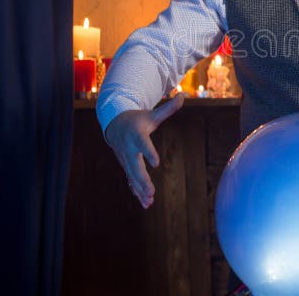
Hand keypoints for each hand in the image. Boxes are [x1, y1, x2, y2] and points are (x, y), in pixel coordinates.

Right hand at [104, 93, 184, 208]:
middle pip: (136, 166)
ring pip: (132, 176)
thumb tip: (184, 95)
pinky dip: (136, 191)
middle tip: (151, 192)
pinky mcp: (126, 165)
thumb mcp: (152, 114)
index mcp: (137, 135)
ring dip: (140, 189)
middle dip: (143, 180)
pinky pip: (130, 180)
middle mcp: (129, 149)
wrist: (114, 123)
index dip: (149, 153)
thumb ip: (169, 108)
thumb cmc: (138, 119)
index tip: (156, 163)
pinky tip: (145, 203)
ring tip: (150, 201)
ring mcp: (126, 159)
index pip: (143, 145)